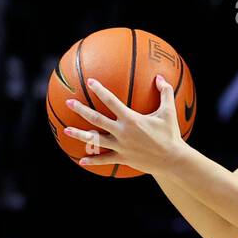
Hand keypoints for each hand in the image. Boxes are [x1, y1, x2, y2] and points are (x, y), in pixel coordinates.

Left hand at [64, 75, 184, 175]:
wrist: (172, 160)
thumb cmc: (171, 134)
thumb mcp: (169, 112)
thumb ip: (165, 93)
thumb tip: (160, 77)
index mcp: (131, 119)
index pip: (111, 101)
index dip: (100, 90)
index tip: (90, 82)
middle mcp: (122, 132)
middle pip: (97, 119)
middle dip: (81, 110)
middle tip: (69, 102)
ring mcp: (120, 146)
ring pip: (95, 140)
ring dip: (79, 135)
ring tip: (66, 130)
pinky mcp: (122, 158)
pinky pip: (104, 159)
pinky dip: (93, 160)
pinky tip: (82, 160)